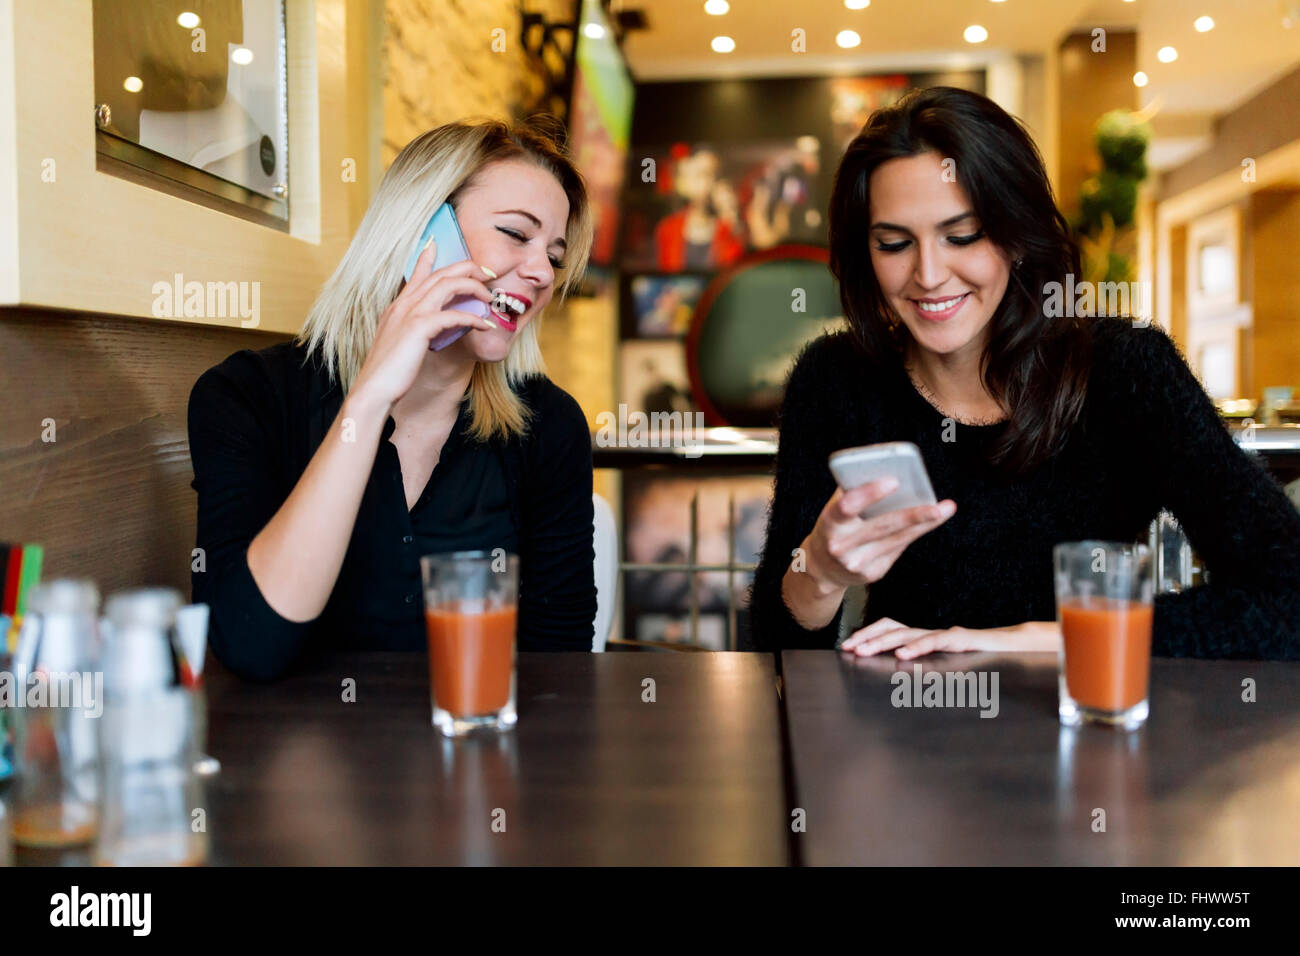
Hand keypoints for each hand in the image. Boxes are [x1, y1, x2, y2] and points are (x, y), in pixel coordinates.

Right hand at [349, 239, 497, 411]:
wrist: (373, 390)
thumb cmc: (389, 373)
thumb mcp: (400, 345)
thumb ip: (413, 331)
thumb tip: (429, 329)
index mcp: (397, 307)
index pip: (416, 275)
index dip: (427, 258)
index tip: (435, 244)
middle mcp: (403, 305)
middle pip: (439, 274)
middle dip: (466, 268)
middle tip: (486, 272)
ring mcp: (410, 314)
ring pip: (447, 285)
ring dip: (473, 288)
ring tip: (489, 297)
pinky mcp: (419, 328)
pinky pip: (453, 315)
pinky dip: (472, 318)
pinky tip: (484, 325)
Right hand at [800, 479, 956, 592]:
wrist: (822, 567)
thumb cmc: (835, 526)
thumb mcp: (834, 509)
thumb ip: (855, 491)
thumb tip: (890, 470)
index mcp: (829, 523)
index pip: (847, 506)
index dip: (870, 493)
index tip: (894, 480)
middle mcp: (841, 546)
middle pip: (882, 527)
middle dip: (912, 516)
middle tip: (938, 506)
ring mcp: (858, 563)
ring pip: (898, 540)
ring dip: (924, 524)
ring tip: (946, 509)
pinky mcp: (872, 573)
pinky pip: (898, 548)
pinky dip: (913, 532)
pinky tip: (928, 522)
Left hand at [839, 619, 1061, 658]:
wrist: (1017, 648)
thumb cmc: (980, 659)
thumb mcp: (945, 666)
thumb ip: (924, 667)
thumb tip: (897, 673)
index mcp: (926, 638)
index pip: (890, 629)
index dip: (868, 635)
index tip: (847, 647)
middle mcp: (932, 633)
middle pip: (893, 628)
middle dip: (867, 638)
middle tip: (847, 648)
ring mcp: (947, 635)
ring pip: (909, 633)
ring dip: (883, 642)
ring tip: (864, 650)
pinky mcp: (963, 640)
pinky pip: (938, 641)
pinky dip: (918, 646)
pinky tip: (903, 655)